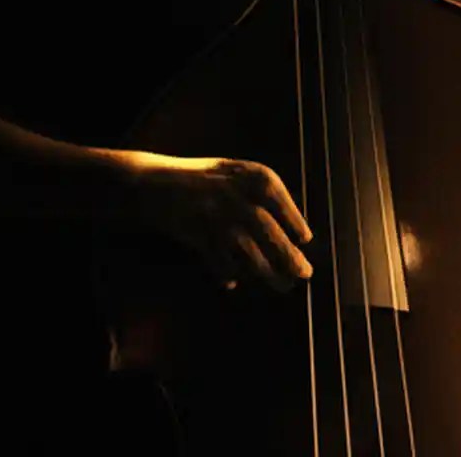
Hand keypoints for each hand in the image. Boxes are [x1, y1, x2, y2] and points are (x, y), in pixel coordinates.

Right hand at [127, 154, 313, 291]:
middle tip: (304, 274)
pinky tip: (234, 281)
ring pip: (250, 254)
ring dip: (268, 274)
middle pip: (270, 234)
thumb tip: (296, 234)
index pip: (282, 204)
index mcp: (253, 177)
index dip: (296, 225)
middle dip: (290, 257)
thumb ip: (265, 196)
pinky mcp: (199, 236)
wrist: (156, 184)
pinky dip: (229, 274)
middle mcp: (238, 195)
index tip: (304, 241)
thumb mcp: (239, 174)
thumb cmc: (207, 180)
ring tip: (282, 285)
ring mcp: (217, 217)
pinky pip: (222, 263)